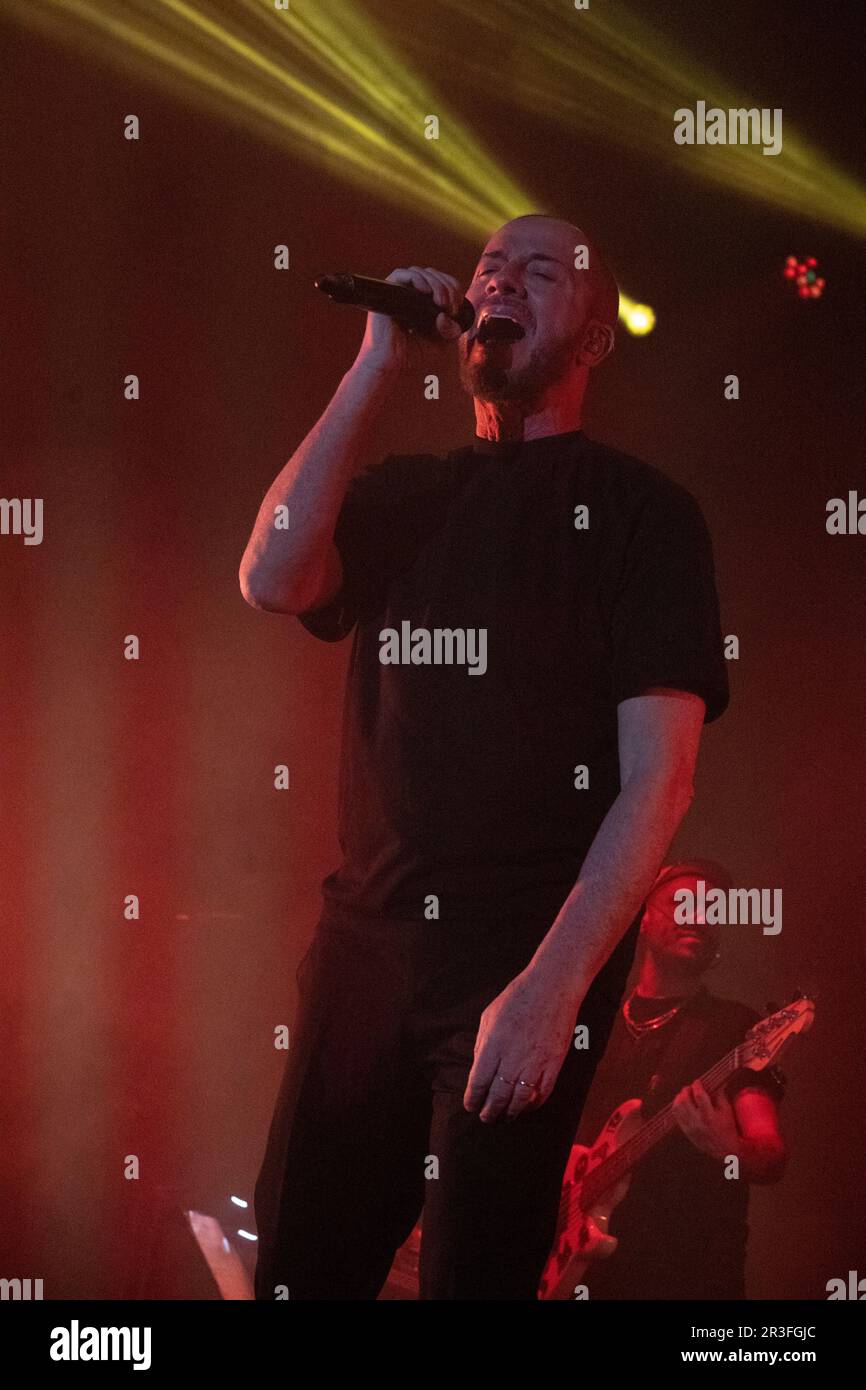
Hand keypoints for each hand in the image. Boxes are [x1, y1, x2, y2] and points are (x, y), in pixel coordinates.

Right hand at [353, 266, 463, 375]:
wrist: (391, 366)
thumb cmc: (412, 357)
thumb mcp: (442, 343)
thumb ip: (452, 328)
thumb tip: (447, 314)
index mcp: (425, 304)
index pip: (443, 283)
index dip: (453, 290)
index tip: (456, 308)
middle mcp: (412, 296)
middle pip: (435, 275)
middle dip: (448, 288)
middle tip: (450, 307)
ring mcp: (399, 294)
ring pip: (421, 272)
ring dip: (436, 284)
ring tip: (440, 303)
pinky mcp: (386, 293)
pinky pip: (401, 274)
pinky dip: (416, 278)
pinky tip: (425, 291)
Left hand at [463, 964, 580, 1123]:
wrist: (552, 987)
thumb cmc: (517, 997)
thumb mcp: (489, 1016)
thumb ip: (482, 1044)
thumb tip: (478, 1068)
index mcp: (493, 1044)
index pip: (478, 1082)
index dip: (473, 1098)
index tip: (470, 1105)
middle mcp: (513, 1057)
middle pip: (498, 1095)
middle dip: (489, 1111)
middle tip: (485, 1117)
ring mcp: (535, 1062)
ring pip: (520, 1100)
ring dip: (510, 1112)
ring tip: (504, 1117)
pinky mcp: (554, 1064)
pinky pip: (542, 1093)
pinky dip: (533, 1104)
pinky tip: (526, 1106)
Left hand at [672, 1080, 740, 1158]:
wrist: (725, 1150)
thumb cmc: (728, 1129)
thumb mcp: (727, 1111)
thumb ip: (720, 1096)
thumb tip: (716, 1082)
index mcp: (709, 1115)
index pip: (699, 1095)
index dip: (697, 1085)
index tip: (698, 1081)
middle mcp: (698, 1121)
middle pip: (685, 1100)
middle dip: (686, 1090)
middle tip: (690, 1088)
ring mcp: (690, 1127)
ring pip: (677, 1107)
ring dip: (679, 1097)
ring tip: (684, 1094)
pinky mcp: (686, 1131)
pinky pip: (676, 1116)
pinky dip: (677, 1107)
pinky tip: (681, 1103)